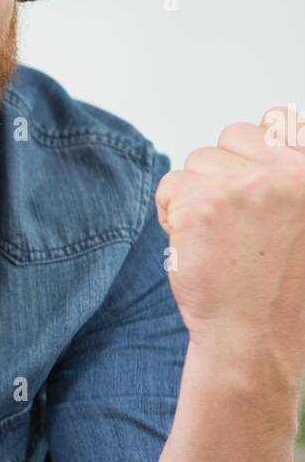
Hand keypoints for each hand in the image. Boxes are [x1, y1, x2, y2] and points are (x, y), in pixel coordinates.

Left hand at [155, 105, 304, 379]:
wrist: (257, 340)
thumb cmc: (284, 290)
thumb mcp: (303, 220)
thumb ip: (290, 179)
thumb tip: (273, 124)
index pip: (276, 121)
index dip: (253, 154)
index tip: (252, 189)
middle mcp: (289, 172)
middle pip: (231, 138)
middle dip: (223, 174)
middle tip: (234, 225)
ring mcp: (246, 185)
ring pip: (197, 162)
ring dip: (197, 197)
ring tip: (220, 241)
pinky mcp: (203, 204)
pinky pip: (170, 188)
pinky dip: (173, 216)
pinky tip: (197, 247)